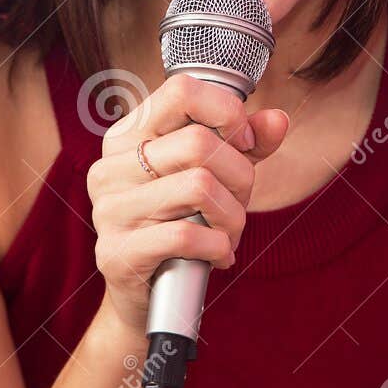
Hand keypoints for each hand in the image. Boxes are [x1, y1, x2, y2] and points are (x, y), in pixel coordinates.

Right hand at [87, 73, 289, 333]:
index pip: (181, 91)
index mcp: (128, 136)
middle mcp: (110, 167)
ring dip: (232, 216)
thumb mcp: (217, 174)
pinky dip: (218, 245)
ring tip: (228, 231)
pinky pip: (187, 235)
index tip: (243, 143)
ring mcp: (109, 209)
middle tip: (240, 201)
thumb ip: (247, 144)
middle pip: (199, 144)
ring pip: (199, 188)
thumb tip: (277, 120)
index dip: (226, 112)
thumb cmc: (179, 222)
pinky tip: (217, 253)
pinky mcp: (117, 253)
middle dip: (240, 177)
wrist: (145, 296)